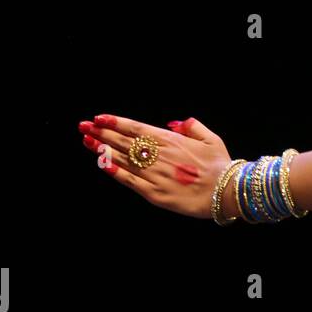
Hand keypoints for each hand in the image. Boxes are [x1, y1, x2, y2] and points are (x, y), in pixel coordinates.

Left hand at [78, 114, 232, 220]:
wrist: (228, 191)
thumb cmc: (221, 166)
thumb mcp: (211, 139)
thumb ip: (193, 127)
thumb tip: (174, 122)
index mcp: (171, 140)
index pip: (136, 127)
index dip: (115, 122)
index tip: (99, 117)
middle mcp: (158, 155)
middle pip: (123, 141)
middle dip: (102, 132)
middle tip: (84, 126)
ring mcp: (154, 174)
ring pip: (122, 159)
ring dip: (103, 149)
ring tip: (87, 141)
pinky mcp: (154, 193)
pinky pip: (129, 180)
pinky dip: (114, 171)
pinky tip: (102, 163)